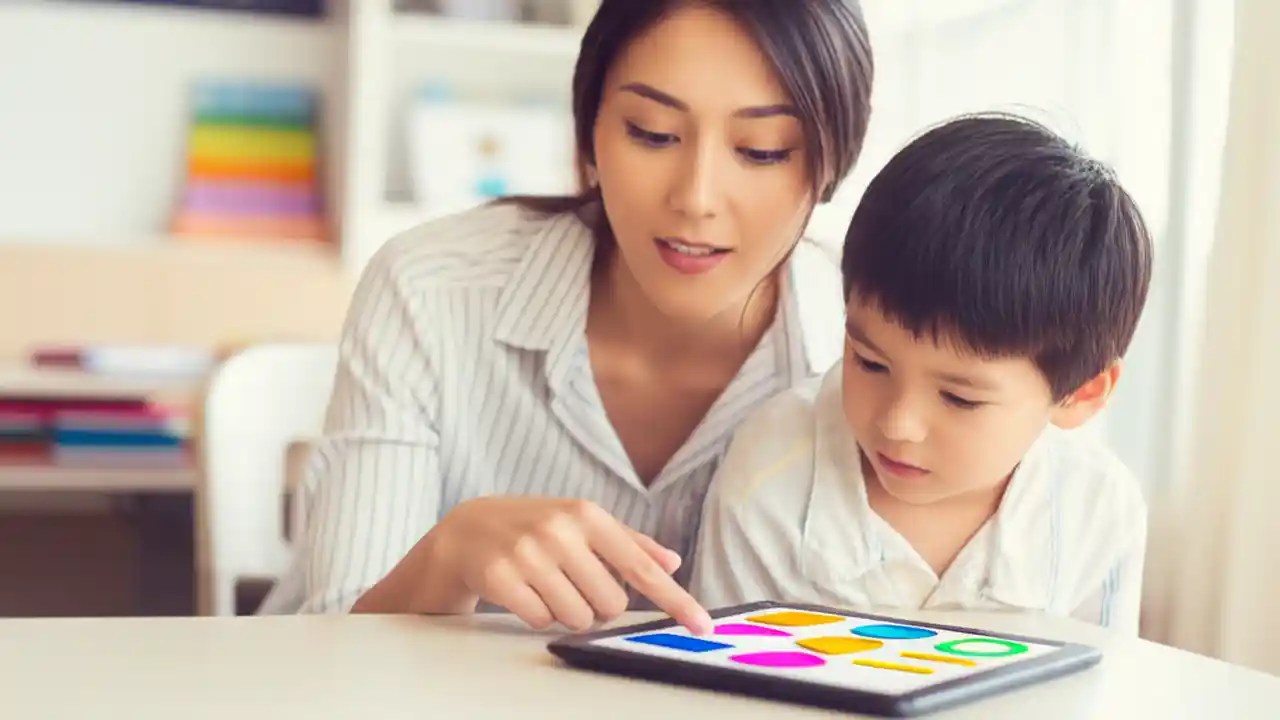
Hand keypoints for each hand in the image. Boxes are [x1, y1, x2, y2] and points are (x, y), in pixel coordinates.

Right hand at [358, 496, 712, 634]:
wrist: (464, 530)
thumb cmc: (532, 527)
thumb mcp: (579, 523)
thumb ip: (628, 543)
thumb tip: (672, 563)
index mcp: (587, 515)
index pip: (642, 567)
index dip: (676, 600)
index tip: (703, 625)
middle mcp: (560, 530)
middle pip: (610, 603)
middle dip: (595, 603)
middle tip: (570, 582)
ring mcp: (528, 553)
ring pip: (577, 617)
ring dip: (565, 612)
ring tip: (545, 586)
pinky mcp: (501, 577)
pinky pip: (542, 621)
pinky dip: (538, 615)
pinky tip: (524, 593)